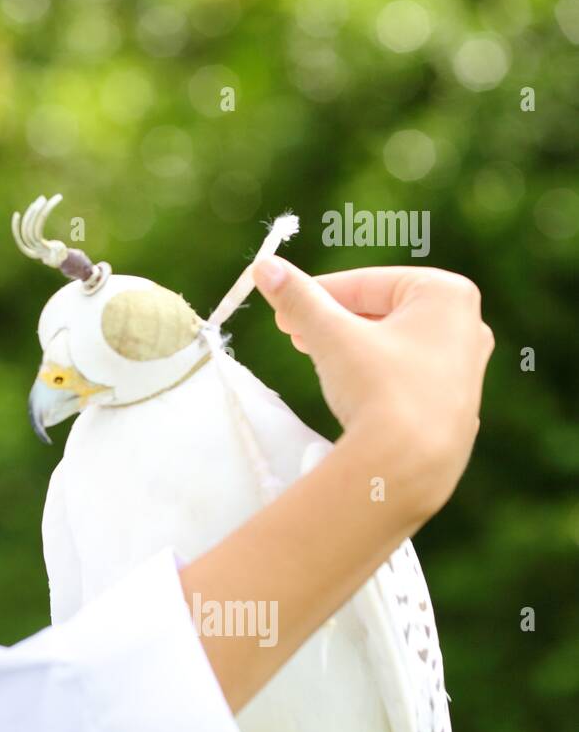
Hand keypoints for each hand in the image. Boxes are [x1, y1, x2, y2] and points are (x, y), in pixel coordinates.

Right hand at [251, 257, 493, 518]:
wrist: (410, 465)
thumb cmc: (378, 388)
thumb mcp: (330, 336)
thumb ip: (298, 298)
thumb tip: (264, 266)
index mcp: (446, 294)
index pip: (368, 282)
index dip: (318, 292)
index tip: (284, 305)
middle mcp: (467, 325)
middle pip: (382, 310)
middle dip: (333, 319)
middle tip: (293, 330)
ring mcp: (466, 368)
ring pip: (393, 343)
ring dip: (350, 345)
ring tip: (315, 356)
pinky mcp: (455, 404)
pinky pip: (406, 374)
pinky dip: (374, 374)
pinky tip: (349, 389)